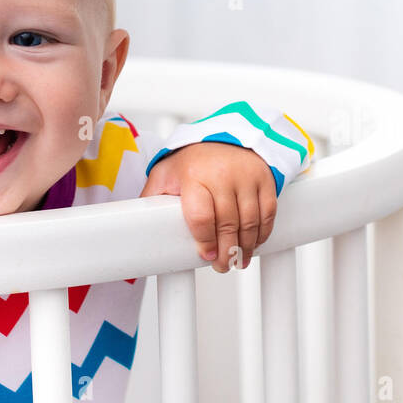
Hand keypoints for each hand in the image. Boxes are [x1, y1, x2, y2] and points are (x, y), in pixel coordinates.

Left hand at [141, 143, 276, 272]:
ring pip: (250, 221)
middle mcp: (223, 175)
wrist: (225, 137)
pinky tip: (254, 244)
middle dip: (226, 251)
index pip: (201, 216)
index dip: (205, 240)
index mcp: (195, 176)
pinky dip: (262, 232)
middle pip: (228, 223)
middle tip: (222, 265)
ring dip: (246, 247)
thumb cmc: (192, 161)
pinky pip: (267, 212)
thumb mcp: (165, 174)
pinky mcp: (265, 179)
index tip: (206, 255)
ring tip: (238, 261)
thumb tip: (135, 224)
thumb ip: (152, 197)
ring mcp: (247, 177)